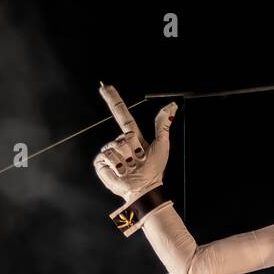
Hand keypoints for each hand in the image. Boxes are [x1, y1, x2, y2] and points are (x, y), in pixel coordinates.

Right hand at [93, 84, 177, 204]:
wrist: (144, 187)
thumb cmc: (154, 169)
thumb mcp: (162, 144)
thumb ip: (163, 123)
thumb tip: (172, 105)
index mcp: (132, 137)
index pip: (122, 115)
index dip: (114, 100)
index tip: (105, 86)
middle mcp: (119, 143)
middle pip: (124, 135)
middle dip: (133, 147)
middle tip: (138, 159)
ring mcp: (109, 152)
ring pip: (116, 145)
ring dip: (126, 158)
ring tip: (130, 167)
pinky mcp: (101, 162)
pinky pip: (107, 155)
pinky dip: (116, 164)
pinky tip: (121, 170)